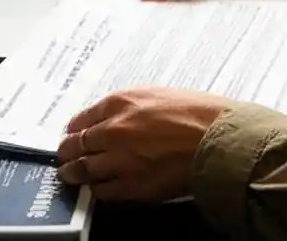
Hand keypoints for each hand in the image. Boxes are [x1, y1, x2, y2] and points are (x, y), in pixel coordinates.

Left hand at [56, 87, 229, 201]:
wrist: (221, 140)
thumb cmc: (202, 115)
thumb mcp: (161, 95)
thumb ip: (133, 108)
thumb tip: (118, 119)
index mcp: (122, 103)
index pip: (81, 118)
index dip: (74, 129)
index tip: (73, 133)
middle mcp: (115, 130)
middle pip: (75, 144)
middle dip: (68, 151)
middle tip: (66, 155)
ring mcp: (120, 160)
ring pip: (82, 170)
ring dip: (73, 173)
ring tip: (71, 175)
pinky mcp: (132, 186)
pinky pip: (102, 191)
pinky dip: (96, 189)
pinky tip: (98, 188)